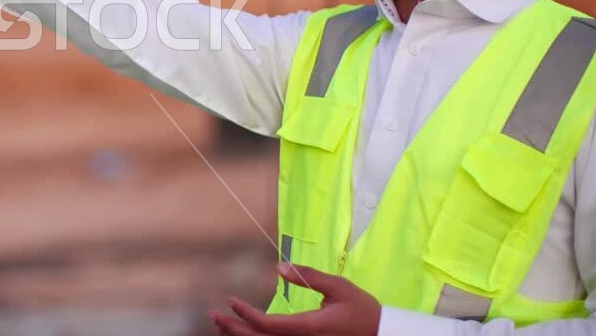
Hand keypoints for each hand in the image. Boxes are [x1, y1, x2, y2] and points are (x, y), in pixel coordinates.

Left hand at [209, 263, 380, 335]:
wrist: (382, 335)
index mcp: (309, 327)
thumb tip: (279, 266)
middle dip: (233, 329)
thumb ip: (308, 276)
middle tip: (212, 315)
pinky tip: (243, 334)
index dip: (246, 315)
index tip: (231, 301)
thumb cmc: (362, 310)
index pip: (268, 325)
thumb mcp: (338, 287)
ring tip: (219, 326)